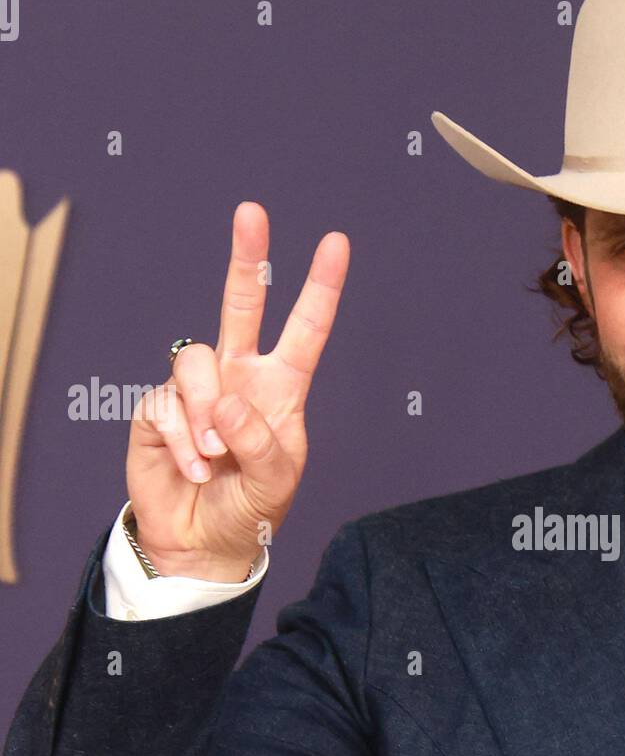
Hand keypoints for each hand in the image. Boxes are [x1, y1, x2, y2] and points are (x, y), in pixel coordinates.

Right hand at [125, 202, 349, 579]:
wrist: (202, 543)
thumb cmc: (249, 508)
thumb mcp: (275, 483)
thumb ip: (261, 443)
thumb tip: (228, 401)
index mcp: (281, 389)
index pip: (304, 330)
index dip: (320, 288)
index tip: (335, 243)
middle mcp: (238, 378)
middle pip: (240, 304)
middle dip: (247, 257)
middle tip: (252, 212)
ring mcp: (196, 390)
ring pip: (196, 363)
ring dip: (206, 414)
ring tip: (213, 457)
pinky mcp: (158, 408)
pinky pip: (167, 406)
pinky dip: (183, 442)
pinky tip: (193, 468)